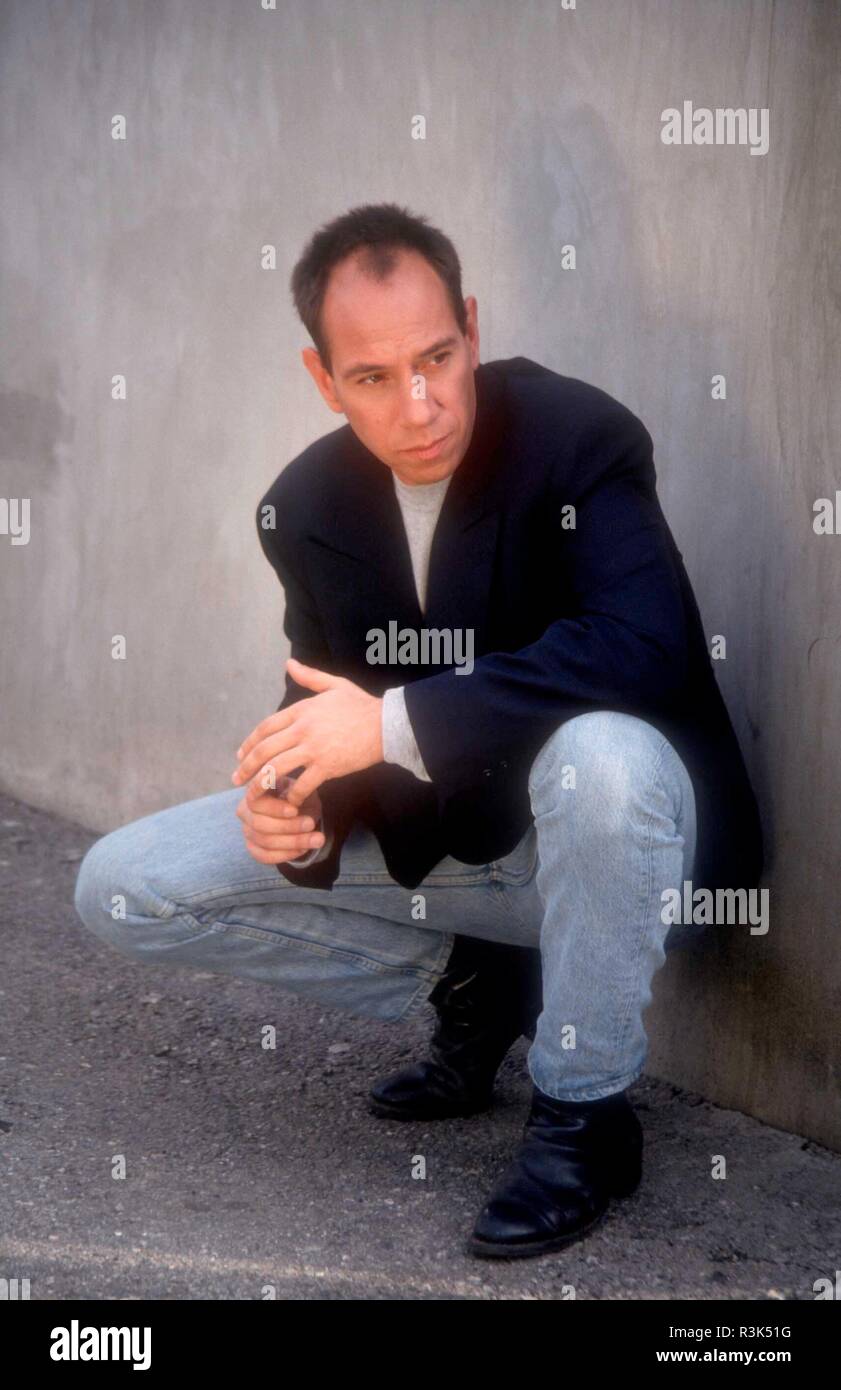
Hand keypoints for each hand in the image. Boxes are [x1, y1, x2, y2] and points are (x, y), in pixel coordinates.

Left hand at [232, 657, 383, 808]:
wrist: (386, 724)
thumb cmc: (362, 705)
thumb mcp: (335, 685)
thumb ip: (310, 676)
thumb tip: (289, 664)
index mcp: (302, 710)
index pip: (265, 727)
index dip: (249, 743)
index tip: (240, 755)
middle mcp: (303, 729)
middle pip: (265, 749)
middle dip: (246, 766)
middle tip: (236, 779)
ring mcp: (314, 749)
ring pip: (277, 768)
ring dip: (261, 784)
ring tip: (253, 796)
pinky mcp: (327, 767)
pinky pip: (302, 784)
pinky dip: (293, 795)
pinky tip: (289, 802)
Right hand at [236, 786, 324, 864]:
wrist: (300, 812)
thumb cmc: (298, 797)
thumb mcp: (299, 788)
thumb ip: (296, 793)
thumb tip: (296, 804)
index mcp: (253, 791)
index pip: (256, 802)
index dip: (274, 808)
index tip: (295, 810)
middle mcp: (245, 811)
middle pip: (259, 824)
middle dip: (288, 826)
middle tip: (311, 824)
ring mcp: (247, 831)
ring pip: (265, 842)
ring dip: (293, 842)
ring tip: (316, 839)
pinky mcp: (253, 848)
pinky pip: (265, 856)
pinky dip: (286, 854)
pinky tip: (304, 849)